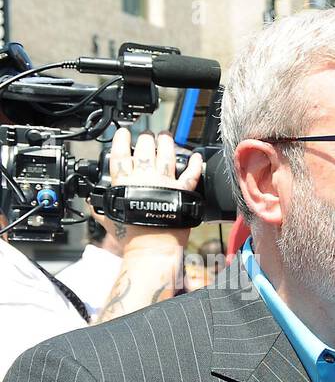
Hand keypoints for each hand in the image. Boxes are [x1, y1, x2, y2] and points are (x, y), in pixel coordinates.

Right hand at [108, 129, 202, 246]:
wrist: (151, 248)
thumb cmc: (131, 237)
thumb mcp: (107, 219)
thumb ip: (99, 208)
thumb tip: (92, 204)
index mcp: (123, 182)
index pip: (120, 154)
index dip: (121, 140)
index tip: (124, 132)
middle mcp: (144, 178)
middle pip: (145, 149)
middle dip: (146, 138)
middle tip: (148, 134)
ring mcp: (164, 183)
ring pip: (166, 155)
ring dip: (166, 142)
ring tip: (166, 135)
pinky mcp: (182, 192)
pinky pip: (191, 174)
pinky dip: (194, 164)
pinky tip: (196, 156)